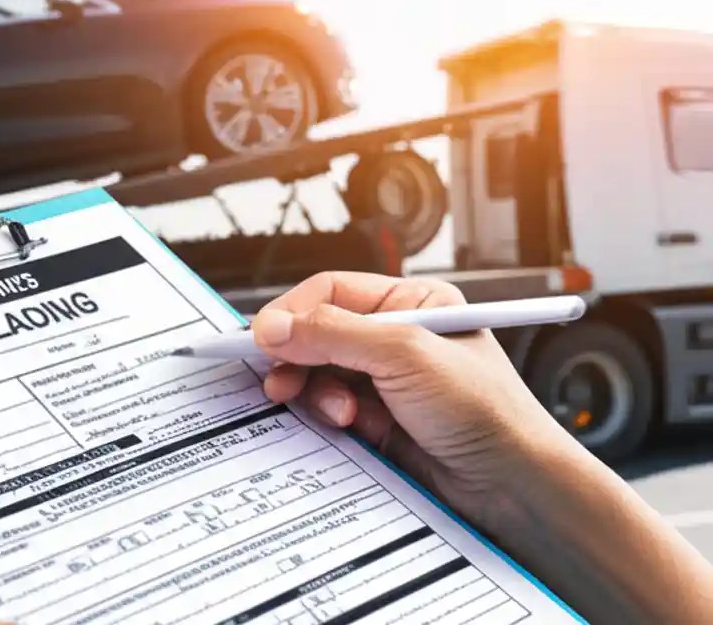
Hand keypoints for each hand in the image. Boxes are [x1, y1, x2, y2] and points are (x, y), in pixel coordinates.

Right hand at [249, 271, 577, 530]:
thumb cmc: (485, 410)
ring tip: (335, 409)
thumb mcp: (404, 355)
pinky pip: (328, 410)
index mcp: (410, 304)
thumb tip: (275, 326)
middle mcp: (395, 338)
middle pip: (317, 334)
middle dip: (297, 356)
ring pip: (318, 375)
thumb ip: (333, 334)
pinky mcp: (376, 420)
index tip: (263, 338)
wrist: (511, 483)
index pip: (331, 292)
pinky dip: (327, 416)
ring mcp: (383, 381)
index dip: (293, 313)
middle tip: (279, 376)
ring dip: (315, 391)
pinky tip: (348, 425)